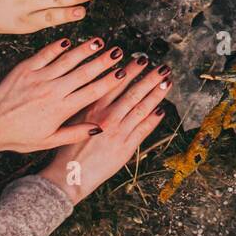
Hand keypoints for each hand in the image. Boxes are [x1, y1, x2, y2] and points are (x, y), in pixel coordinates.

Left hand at [0, 37, 146, 152]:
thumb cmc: (19, 136)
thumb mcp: (49, 141)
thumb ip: (75, 133)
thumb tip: (100, 127)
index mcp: (61, 109)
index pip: (92, 92)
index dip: (109, 81)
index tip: (122, 72)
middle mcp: (53, 91)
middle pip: (84, 72)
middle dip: (103, 61)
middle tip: (118, 52)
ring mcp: (39, 78)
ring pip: (67, 60)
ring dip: (85, 50)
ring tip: (100, 42)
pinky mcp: (25, 69)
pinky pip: (45, 55)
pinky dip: (57, 47)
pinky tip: (69, 41)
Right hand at [41, 53, 171, 201]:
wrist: (69, 176)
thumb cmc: (67, 149)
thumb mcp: (73, 121)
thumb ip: (88, 105)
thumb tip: (101, 89)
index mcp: (93, 109)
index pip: (116, 84)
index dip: (130, 71)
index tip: (141, 59)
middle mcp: (108, 118)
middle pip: (133, 93)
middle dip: (149, 78)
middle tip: (162, 67)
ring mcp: (119, 133)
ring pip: (142, 109)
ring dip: (156, 94)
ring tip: (167, 82)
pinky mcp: (126, 148)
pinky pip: (143, 130)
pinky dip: (154, 119)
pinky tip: (162, 110)